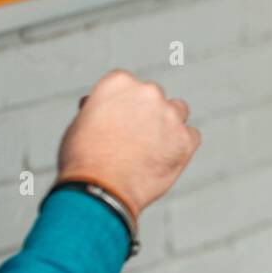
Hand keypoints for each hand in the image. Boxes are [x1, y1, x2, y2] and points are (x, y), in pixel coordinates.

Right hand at [56, 70, 200, 216]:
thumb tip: (105, 105)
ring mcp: (170, 115)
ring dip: (169, 124)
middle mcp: (148, 92)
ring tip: (151, 149)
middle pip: (154, 97)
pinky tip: (165, 160)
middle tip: (135, 139)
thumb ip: (100, 109)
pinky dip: (182, 146)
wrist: (100, 189)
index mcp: (119, 82)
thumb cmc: (82, 159)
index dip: (123, 104)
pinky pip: (191, 136)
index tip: (118, 120)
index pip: (128, 85)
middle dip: (147, 113)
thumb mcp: (80, 124)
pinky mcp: (186, 139)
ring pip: (178, 111)